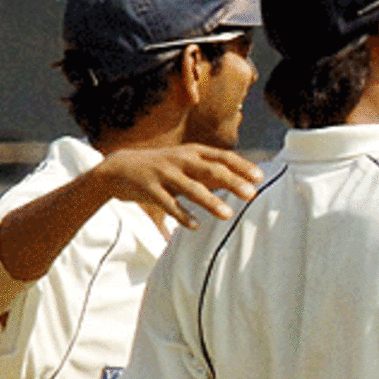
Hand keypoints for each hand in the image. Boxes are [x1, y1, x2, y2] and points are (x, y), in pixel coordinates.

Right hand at [94, 144, 263, 229]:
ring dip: (210, 201)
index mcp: (192, 152)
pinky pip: (168, 204)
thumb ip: (211, 169)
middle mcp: (180, 160)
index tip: (260, 178)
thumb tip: (243, 179)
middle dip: (232, 182)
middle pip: (211, 170)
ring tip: (227, 215)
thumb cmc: (162, 167)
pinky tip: (195, 226)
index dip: (242, 166)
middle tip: (252, 195)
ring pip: (191, 188)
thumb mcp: (186, 162)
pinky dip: (182, 215)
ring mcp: (164, 174)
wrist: (118, 168)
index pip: (223, 157)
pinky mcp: (149, 189)